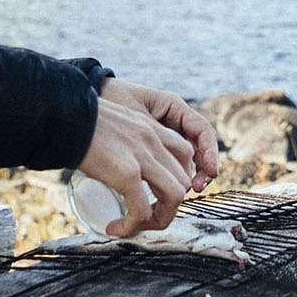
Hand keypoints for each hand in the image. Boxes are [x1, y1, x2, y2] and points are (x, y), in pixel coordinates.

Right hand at [78, 96, 196, 236]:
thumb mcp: (109, 124)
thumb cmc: (74, 121)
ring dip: (160, 218)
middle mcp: (152, 140)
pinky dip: (131, 226)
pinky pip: (141, 210)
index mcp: (149, 127)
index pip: (184, 153)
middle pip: (184, 179)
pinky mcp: (127, 173)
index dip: (177, 178)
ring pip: (175, 196)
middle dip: (169, 204)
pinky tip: (115, 228)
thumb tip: (109, 162)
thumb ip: (119, 141)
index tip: (156, 194)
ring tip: (137, 226)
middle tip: (145, 215)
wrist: (61, 116)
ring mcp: (142, 156)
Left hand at [100, 79, 220, 194]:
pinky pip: (168, 166)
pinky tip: (162, 194)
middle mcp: (173, 122)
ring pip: (186, 162)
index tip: (210, 172)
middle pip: (199, 151)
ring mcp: (164, 136)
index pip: (203, 131)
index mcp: (173, 106)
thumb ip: (151, 133)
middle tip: (196, 189)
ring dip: (187, 179)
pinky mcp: (151, 149)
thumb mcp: (132, 115)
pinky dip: (170, 180)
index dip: (210, 153)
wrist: (85, 102)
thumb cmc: (109, 99)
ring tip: (179, 196)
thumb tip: (168, 154)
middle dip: (201, 172)